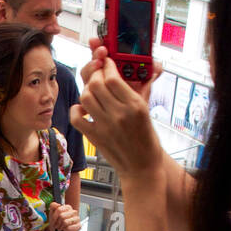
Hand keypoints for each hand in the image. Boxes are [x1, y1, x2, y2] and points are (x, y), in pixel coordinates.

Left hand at [47, 202, 81, 230]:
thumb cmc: (57, 224)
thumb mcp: (52, 214)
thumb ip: (53, 207)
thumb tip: (57, 204)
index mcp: (68, 207)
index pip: (59, 209)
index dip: (54, 216)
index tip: (53, 220)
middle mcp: (73, 212)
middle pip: (62, 216)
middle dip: (57, 222)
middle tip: (56, 226)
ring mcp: (77, 219)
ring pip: (65, 222)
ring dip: (61, 227)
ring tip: (60, 228)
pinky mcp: (79, 226)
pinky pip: (69, 227)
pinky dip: (65, 230)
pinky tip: (65, 230)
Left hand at [71, 45, 164, 180]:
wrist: (142, 167)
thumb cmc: (146, 138)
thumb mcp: (147, 110)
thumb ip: (143, 87)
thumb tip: (154, 65)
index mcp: (135, 105)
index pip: (112, 77)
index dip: (106, 66)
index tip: (107, 63)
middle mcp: (119, 114)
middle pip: (96, 84)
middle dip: (95, 75)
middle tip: (98, 75)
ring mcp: (105, 126)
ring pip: (85, 97)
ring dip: (87, 90)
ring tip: (93, 92)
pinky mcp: (95, 137)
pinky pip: (76, 117)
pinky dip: (77, 110)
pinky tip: (84, 109)